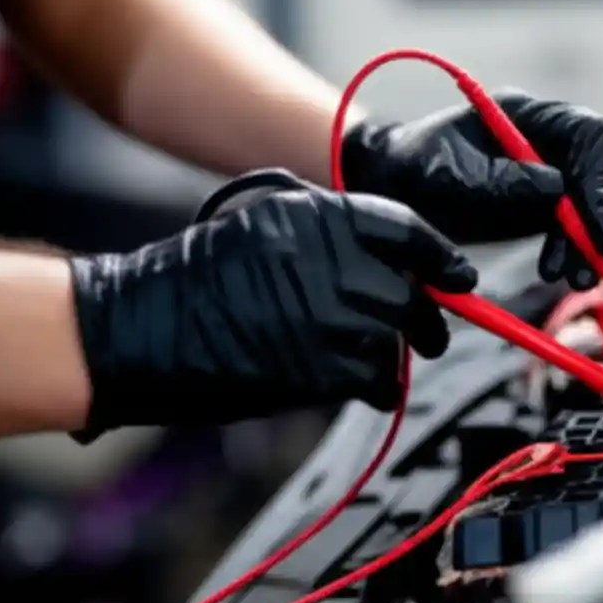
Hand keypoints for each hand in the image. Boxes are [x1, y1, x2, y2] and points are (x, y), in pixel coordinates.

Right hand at [68, 187, 476, 437]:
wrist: (141, 324)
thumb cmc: (199, 277)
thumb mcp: (264, 224)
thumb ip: (330, 233)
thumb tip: (398, 263)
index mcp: (316, 214)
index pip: (407, 229)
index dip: (442, 256)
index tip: (461, 276)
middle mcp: (330, 257)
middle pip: (410, 289)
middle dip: (426, 316)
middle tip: (430, 334)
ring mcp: (326, 312)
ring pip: (397, 335)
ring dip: (399, 353)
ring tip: (386, 363)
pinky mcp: (318, 365)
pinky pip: (378, 376)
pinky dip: (383, 386)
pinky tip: (374, 389)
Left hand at [340, 91, 602, 290]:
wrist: (389, 189)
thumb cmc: (414, 166)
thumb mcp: (451, 171)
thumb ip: (500, 178)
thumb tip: (555, 186)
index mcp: (526, 114)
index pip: (586, 133)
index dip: (598, 174)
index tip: (595, 219)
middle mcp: (544, 141)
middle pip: (592, 174)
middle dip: (596, 219)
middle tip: (599, 259)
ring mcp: (545, 174)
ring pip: (584, 208)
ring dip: (584, 244)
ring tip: (574, 278)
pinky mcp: (538, 207)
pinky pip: (566, 230)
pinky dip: (566, 252)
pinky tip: (555, 272)